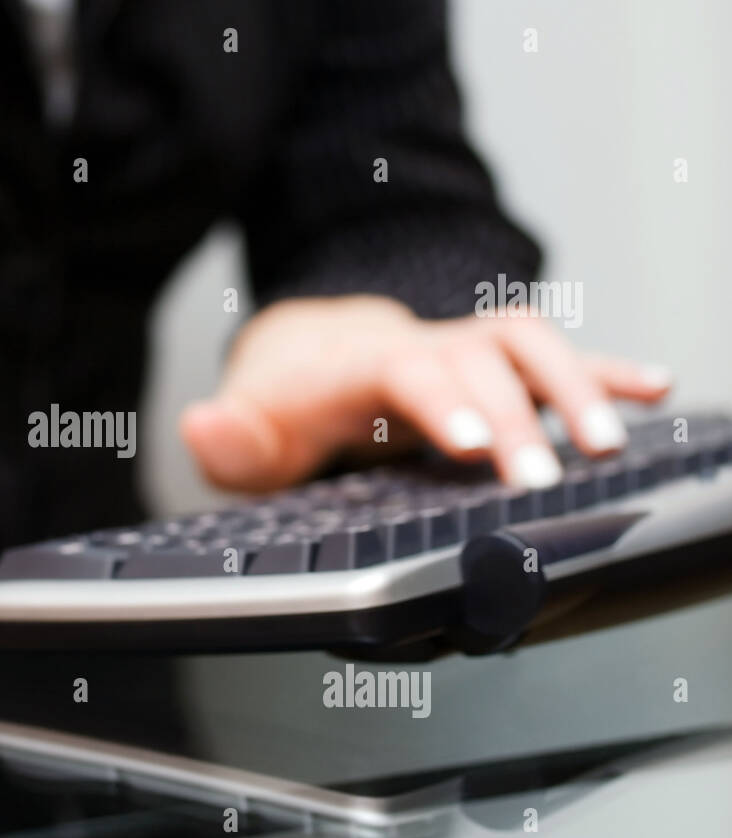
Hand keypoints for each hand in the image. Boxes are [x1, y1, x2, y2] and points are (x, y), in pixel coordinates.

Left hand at [180, 295, 670, 490]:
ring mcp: (460, 349)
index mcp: (357, 364)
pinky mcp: (492, 363)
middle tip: (540, 480)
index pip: (405, 370)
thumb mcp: (245, 431)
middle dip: (516, 416)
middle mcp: (418, 345)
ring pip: (526, 344)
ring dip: (574, 386)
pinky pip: (553, 353)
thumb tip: (201, 423)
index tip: (475, 446)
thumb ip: (227, 437)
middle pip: (477, 362)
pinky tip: (651, 391)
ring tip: (609, 443)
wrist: (309, 353)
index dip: (443, 403)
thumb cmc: (284, 404)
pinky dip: (603, 368)